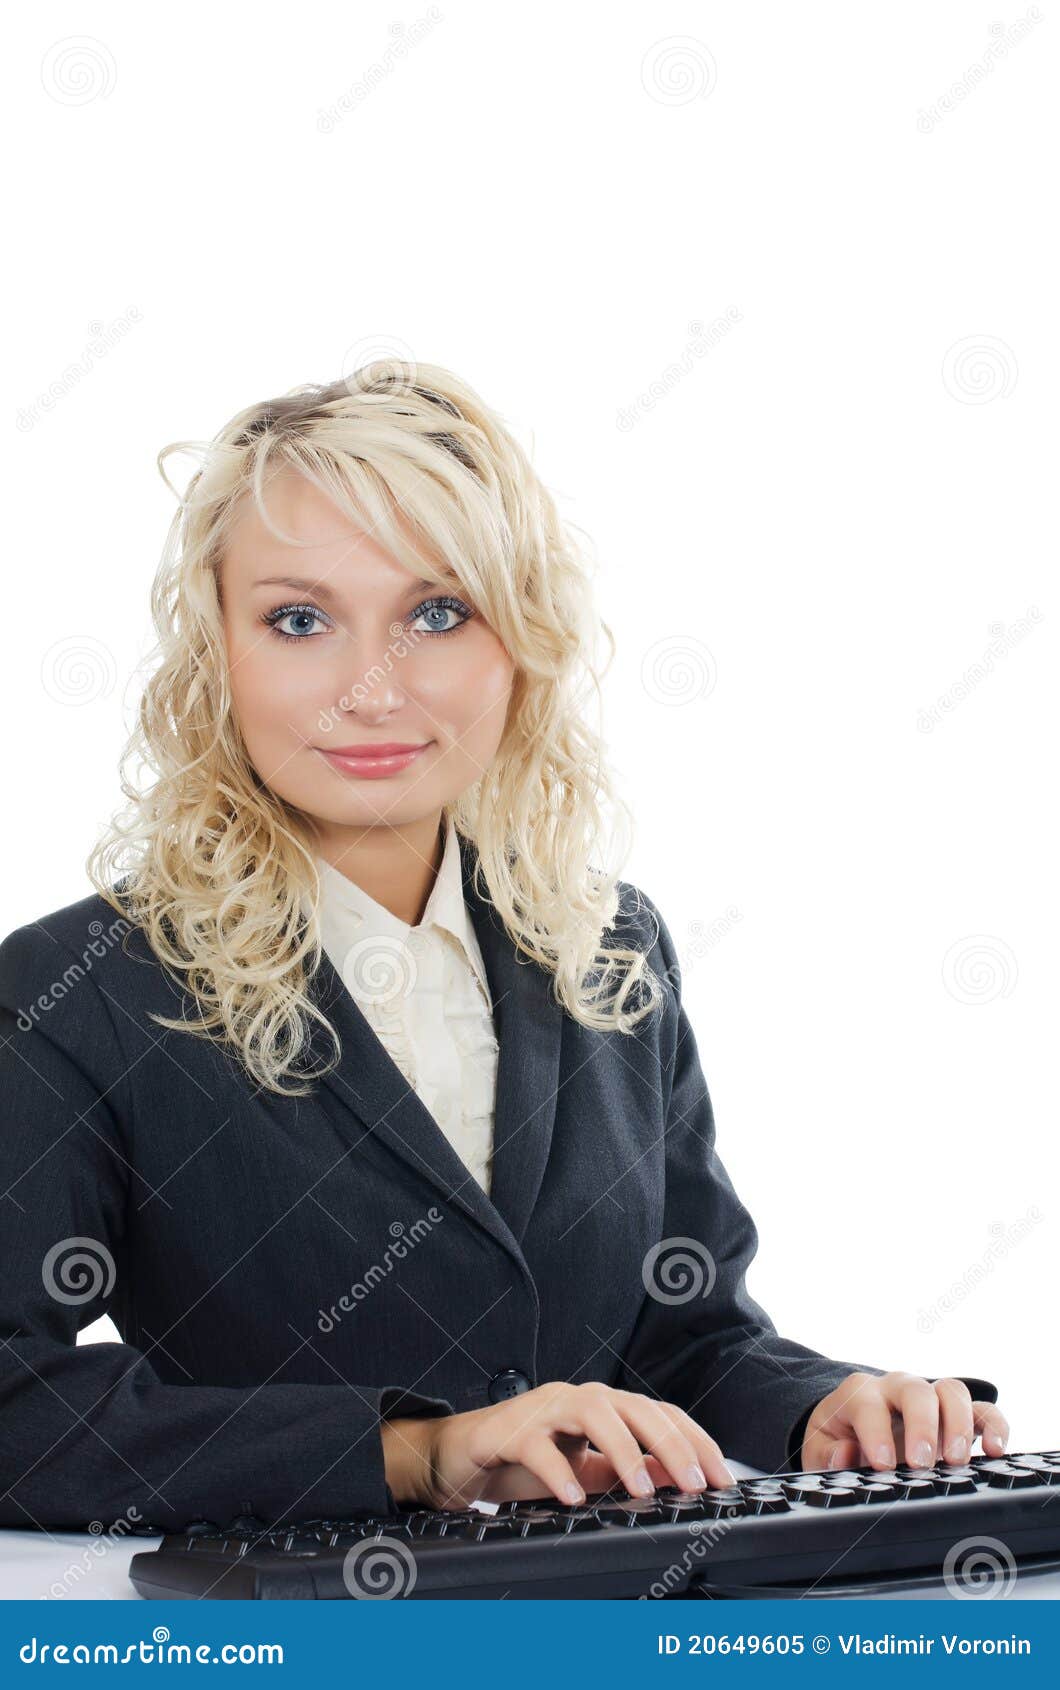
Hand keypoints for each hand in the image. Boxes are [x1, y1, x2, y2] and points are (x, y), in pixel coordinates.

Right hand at [383, 1380, 735, 1509]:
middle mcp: (579, 1399)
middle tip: (695, 1484)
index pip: (661, 1414)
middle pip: (636, 1408)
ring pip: (593, 1413)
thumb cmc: (529, 1461)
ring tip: (642, 1490)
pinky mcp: (509, 1429)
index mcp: (605, 1407)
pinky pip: (538, 1445)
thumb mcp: (589, 1472)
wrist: (462, 1457)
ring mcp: (544, 1409)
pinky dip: (558, 1471)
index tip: (722, 1477)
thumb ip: (630, 1471)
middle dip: (671, 1444)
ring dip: (623, 1451)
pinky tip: (574, 1498)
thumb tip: (680, 1479)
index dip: (695, 1441)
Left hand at [800, 1371, 1009, 1471]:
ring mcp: (929, 1398)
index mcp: (859, 1394)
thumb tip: (845, 1454)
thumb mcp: (819, 1447)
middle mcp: (896, 1388)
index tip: (884, 1464)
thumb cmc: (837, 1438)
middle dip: (922, 1426)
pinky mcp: (956, 1415)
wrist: (853, 1429)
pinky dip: (994, 1426)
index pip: (869, 1404)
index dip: (877, 1433)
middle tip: (922, 1464)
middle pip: (916, 1391)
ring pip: (952, 1391)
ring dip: (959, 1425)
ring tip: (957, 1461)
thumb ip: (827, 1453)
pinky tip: (996, 1451)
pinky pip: (982, 1410)